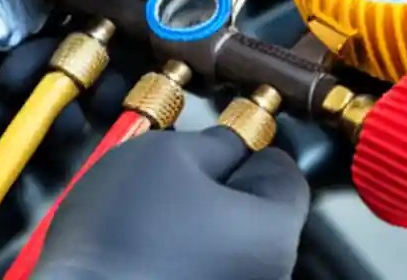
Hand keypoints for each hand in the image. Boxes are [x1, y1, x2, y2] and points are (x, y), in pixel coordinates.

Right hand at [35, 127, 309, 279]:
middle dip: (214, 184)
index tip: (214, 140)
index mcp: (272, 234)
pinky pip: (196, 267)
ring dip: (191, 220)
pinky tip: (138, 244)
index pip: (283, 172)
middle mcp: (268, 274)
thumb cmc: (123, 234)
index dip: (246, 146)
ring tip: (143, 210)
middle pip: (252, 209)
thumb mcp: (167, 155)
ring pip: (221, 240)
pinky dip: (175, 252)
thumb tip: (228, 144)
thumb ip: (213, 142)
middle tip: (168, 171)